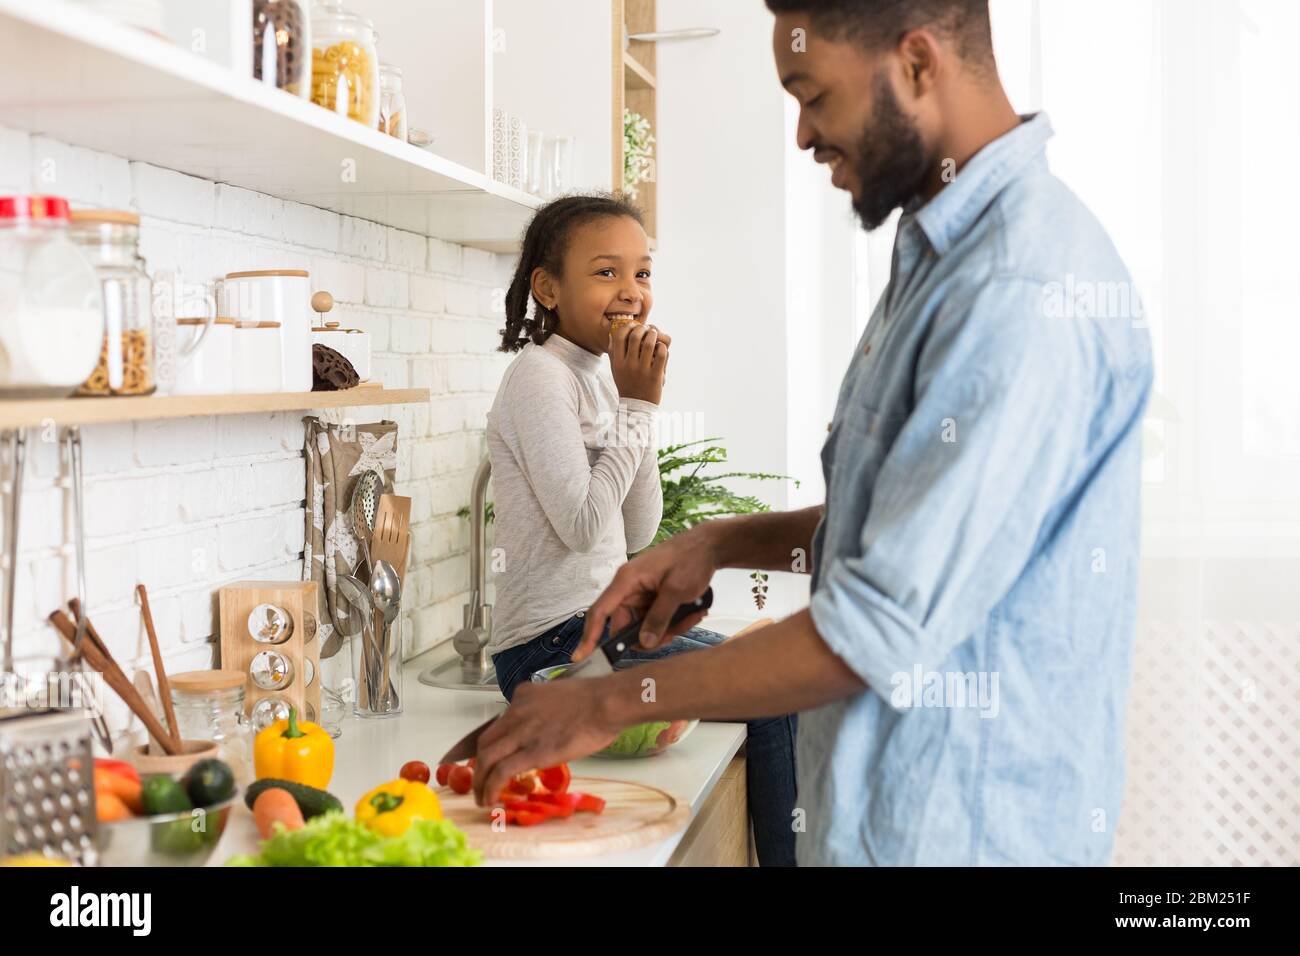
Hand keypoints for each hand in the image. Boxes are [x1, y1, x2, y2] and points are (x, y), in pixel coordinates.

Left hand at [472, 678, 619, 805]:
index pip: (499, 723)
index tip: (492, 760)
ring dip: (480, 781)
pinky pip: (501, 772)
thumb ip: (545, 709)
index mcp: (523, 696)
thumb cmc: (596, 700)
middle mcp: (516, 712)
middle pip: (485, 742)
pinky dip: (491, 788)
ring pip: (486, 758)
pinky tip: (492, 800)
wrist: (605, 703)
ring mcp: (522, 732)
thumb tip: (548, 726)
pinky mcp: (532, 753)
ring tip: (482, 797)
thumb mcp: (559, 694)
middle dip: (479, 765)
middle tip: (482, 781)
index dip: (492, 745)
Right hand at [579, 524, 718, 658]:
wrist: (708, 546)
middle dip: (649, 637)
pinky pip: (655, 621)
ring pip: (643, 627)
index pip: (600, 612)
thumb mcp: (677, 590)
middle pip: (625, 626)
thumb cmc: (691, 559)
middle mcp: (629, 589)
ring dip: (667, 629)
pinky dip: (673, 622)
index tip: (581, 656)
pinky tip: (692, 612)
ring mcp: (641, 595)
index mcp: (626, 580)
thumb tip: (644, 643)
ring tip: (691, 616)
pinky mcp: (652, 599)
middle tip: (673, 634)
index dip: (589, 635)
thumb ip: (659, 617)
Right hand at [609, 321, 668, 404]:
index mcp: (618, 362)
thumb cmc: (626, 384)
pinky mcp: (655, 375)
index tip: (633, 326)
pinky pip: (661, 354)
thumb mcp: (615, 370)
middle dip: (643, 329)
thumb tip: (613, 335)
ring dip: (654, 335)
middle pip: (635, 336)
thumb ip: (613, 353)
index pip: (619, 336)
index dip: (627, 327)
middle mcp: (629, 365)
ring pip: (649, 343)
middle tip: (647, 329)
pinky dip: (662, 346)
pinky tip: (660, 347)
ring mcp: (642, 370)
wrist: (636, 406)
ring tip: (654, 335)